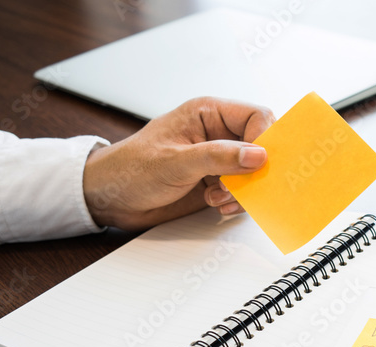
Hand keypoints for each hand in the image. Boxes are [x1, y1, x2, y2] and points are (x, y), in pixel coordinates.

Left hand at [83, 97, 274, 229]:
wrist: (110, 198)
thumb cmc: (130, 169)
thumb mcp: (175, 162)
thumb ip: (219, 157)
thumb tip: (258, 155)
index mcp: (207, 113)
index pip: (256, 116)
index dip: (265, 139)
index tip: (259, 163)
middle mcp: (216, 134)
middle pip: (261, 145)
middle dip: (256, 169)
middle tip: (245, 185)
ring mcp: (218, 159)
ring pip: (254, 171)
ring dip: (244, 189)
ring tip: (219, 196)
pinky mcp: (217, 181)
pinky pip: (243, 190)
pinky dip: (237, 201)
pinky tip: (217, 203)